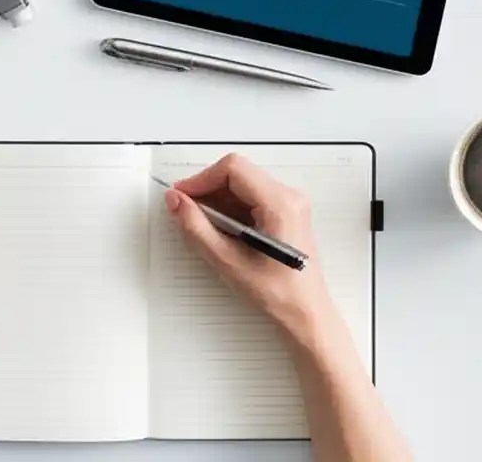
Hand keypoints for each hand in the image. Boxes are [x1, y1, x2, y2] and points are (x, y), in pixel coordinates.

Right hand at [165, 153, 335, 335]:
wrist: (306, 313)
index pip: (233, 169)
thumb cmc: (279, 294)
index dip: (201, 179)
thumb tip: (176, 201)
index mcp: (280, 204)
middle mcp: (289, 197)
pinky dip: (231, 209)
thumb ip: (196, 227)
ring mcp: (289, 203)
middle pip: (237, 174)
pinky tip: (223, 232)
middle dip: (208, 190)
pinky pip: (251, 197)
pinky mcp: (285, 212)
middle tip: (187, 212)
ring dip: (218, 201)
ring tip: (205, 228)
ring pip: (242, 184)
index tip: (182, 196)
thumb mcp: (228, 262)